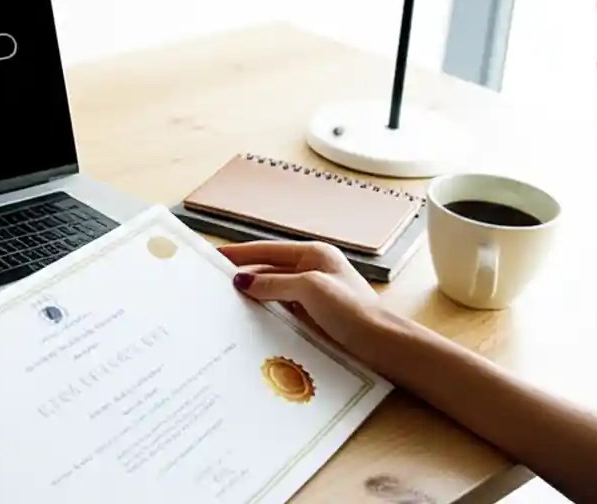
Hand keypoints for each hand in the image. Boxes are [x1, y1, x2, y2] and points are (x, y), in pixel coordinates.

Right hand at [219, 241, 383, 352]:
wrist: (382, 345)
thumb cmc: (353, 311)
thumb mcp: (310, 289)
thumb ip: (274, 283)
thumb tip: (242, 281)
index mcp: (314, 254)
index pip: (267, 250)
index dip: (241, 253)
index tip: (216, 257)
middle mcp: (313, 270)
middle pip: (269, 270)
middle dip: (244, 276)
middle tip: (214, 284)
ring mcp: (314, 294)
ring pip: (274, 291)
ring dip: (254, 296)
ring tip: (226, 303)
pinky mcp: (315, 316)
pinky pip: (283, 309)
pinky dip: (266, 312)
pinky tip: (250, 319)